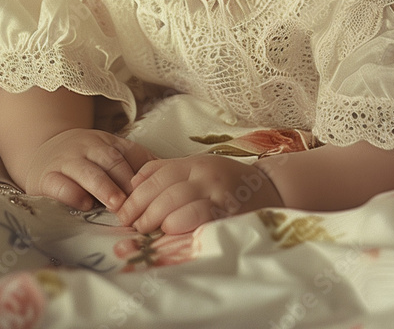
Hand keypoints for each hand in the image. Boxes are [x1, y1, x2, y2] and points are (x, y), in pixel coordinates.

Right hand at [23, 128, 157, 211]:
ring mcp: (67, 162)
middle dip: (125, 180)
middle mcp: (88, 148)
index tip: (156, 192)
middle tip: (138, 201)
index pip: (129, 154)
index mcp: (108, 143)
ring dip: (104, 187)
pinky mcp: (46, 178)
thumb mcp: (110, 153)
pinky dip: (72, 194)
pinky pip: (59, 184)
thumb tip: (171, 176)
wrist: (42, 149)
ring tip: (117, 204)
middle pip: (111, 161)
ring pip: (87, 172)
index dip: (142, 173)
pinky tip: (84, 204)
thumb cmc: (86, 159)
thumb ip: (136, 164)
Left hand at [116, 155, 282, 234]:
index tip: (123, 209)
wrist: (270, 189)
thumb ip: (171, 173)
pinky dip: (179, 223)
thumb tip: (135, 184)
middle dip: (140, 207)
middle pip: (162, 187)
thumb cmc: (229, 183)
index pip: (156, 172)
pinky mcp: (227, 211)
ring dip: (155, 217)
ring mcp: (216, 191)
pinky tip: (169, 231)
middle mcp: (204, 173)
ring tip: (145, 231)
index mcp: (194, 162)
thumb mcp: (200, 170)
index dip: (135, 192)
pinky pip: (197, 214)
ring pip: (176, 199)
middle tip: (130, 224)